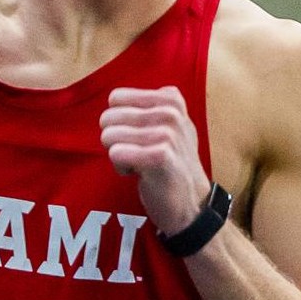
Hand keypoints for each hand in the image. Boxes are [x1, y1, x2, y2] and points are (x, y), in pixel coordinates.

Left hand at [99, 86, 210, 233]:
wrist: (191, 201)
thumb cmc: (173, 162)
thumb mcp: (171, 125)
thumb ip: (148, 106)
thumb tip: (115, 98)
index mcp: (171, 99)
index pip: (116, 98)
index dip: (120, 121)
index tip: (139, 137)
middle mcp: (170, 112)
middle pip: (109, 117)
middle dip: (116, 139)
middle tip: (138, 153)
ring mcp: (166, 134)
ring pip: (109, 136)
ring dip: (119, 155)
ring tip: (140, 163)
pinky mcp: (159, 156)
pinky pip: (115, 153)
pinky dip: (121, 167)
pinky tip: (140, 173)